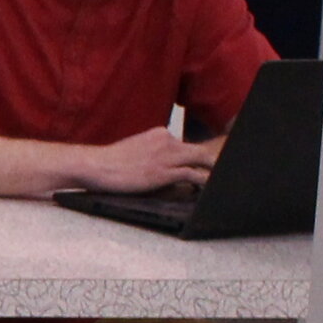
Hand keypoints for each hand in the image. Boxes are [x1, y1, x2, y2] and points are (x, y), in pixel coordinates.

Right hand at [72, 125, 218, 192]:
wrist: (96, 165)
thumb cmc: (110, 162)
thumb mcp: (135, 149)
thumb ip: (151, 153)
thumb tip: (159, 166)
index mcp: (159, 133)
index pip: (185, 145)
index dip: (198, 158)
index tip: (208, 166)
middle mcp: (167, 140)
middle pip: (200, 150)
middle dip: (214, 162)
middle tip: (227, 172)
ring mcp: (167, 156)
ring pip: (201, 160)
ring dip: (213, 171)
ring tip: (223, 182)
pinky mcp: (164, 171)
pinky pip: (193, 175)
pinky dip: (204, 181)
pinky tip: (210, 188)